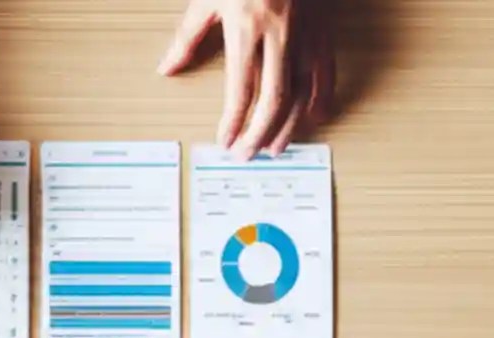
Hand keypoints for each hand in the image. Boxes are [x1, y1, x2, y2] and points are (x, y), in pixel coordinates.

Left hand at [159, 0, 334, 159]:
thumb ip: (187, 36)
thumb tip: (167, 68)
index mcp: (246, 27)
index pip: (240, 89)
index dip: (233, 121)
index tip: (225, 141)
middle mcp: (279, 34)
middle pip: (274, 99)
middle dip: (259, 133)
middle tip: (247, 154)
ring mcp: (306, 34)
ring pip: (302, 92)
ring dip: (289, 126)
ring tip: (274, 147)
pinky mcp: (323, 30)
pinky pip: (326, 73)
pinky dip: (321, 100)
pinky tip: (313, 118)